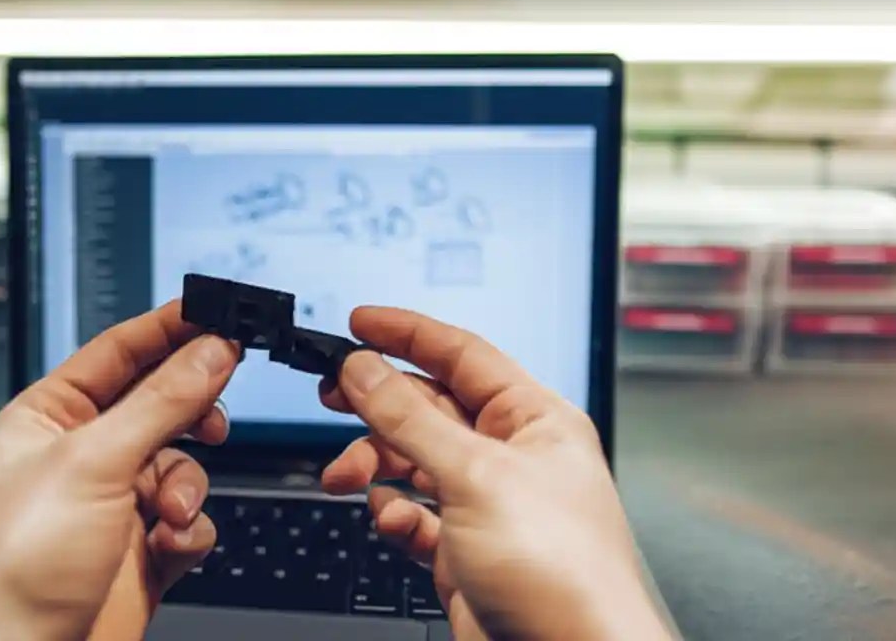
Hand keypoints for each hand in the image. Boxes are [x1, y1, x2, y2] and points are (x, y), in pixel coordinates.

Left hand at [0, 301, 238, 640]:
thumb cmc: (17, 563)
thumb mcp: (96, 462)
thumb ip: (163, 401)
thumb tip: (212, 349)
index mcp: (51, 416)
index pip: (119, 352)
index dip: (168, 329)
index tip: (217, 312)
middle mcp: (83, 454)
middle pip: (161, 405)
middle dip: (191, 415)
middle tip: (214, 415)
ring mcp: (114, 503)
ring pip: (184, 465)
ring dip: (188, 487)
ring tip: (171, 511)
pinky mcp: (141, 550)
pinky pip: (190, 519)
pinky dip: (189, 529)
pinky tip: (169, 544)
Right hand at [320, 307, 669, 640]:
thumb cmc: (563, 572)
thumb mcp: (474, 475)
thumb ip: (411, 418)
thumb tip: (365, 368)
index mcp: (534, 420)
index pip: (463, 354)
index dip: (407, 333)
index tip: (358, 323)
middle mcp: (513, 457)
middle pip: (430, 407)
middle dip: (378, 403)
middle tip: (332, 393)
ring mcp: (488, 504)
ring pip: (415, 462)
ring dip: (375, 464)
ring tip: (346, 476)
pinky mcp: (467, 551)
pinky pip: (416, 516)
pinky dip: (394, 515)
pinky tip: (389, 520)